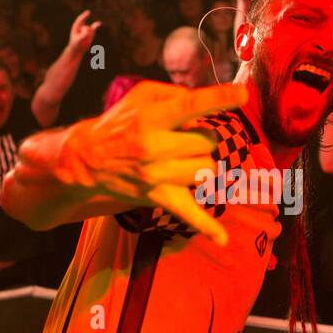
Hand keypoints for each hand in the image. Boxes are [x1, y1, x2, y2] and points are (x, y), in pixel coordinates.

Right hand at [46, 81, 249, 245]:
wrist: (89, 159)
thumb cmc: (121, 122)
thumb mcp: (141, 95)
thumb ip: (175, 93)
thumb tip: (205, 102)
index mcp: (152, 117)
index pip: (190, 105)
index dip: (219, 98)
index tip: (243, 94)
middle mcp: (154, 147)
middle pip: (208, 142)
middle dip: (204, 138)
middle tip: (185, 138)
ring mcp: (158, 175)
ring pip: (207, 169)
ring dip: (201, 162)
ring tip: (182, 159)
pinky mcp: (159, 196)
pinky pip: (188, 214)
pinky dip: (206, 227)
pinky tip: (221, 240)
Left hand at [67, 10, 100, 53]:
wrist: (78, 49)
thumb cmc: (76, 44)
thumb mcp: (78, 40)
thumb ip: (83, 35)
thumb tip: (89, 30)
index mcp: (76, 27)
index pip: (80, 20)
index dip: (84, 16)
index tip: (88, 12)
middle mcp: (81, 26)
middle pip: (86, 28)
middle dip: (86, 34)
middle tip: (82, 40)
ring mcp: (87, 29)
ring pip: (90, 30)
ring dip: (88, 37)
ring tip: (84, 41)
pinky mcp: (91, 32)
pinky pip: (94, 27)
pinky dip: (96, 25)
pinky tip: (99, 23)